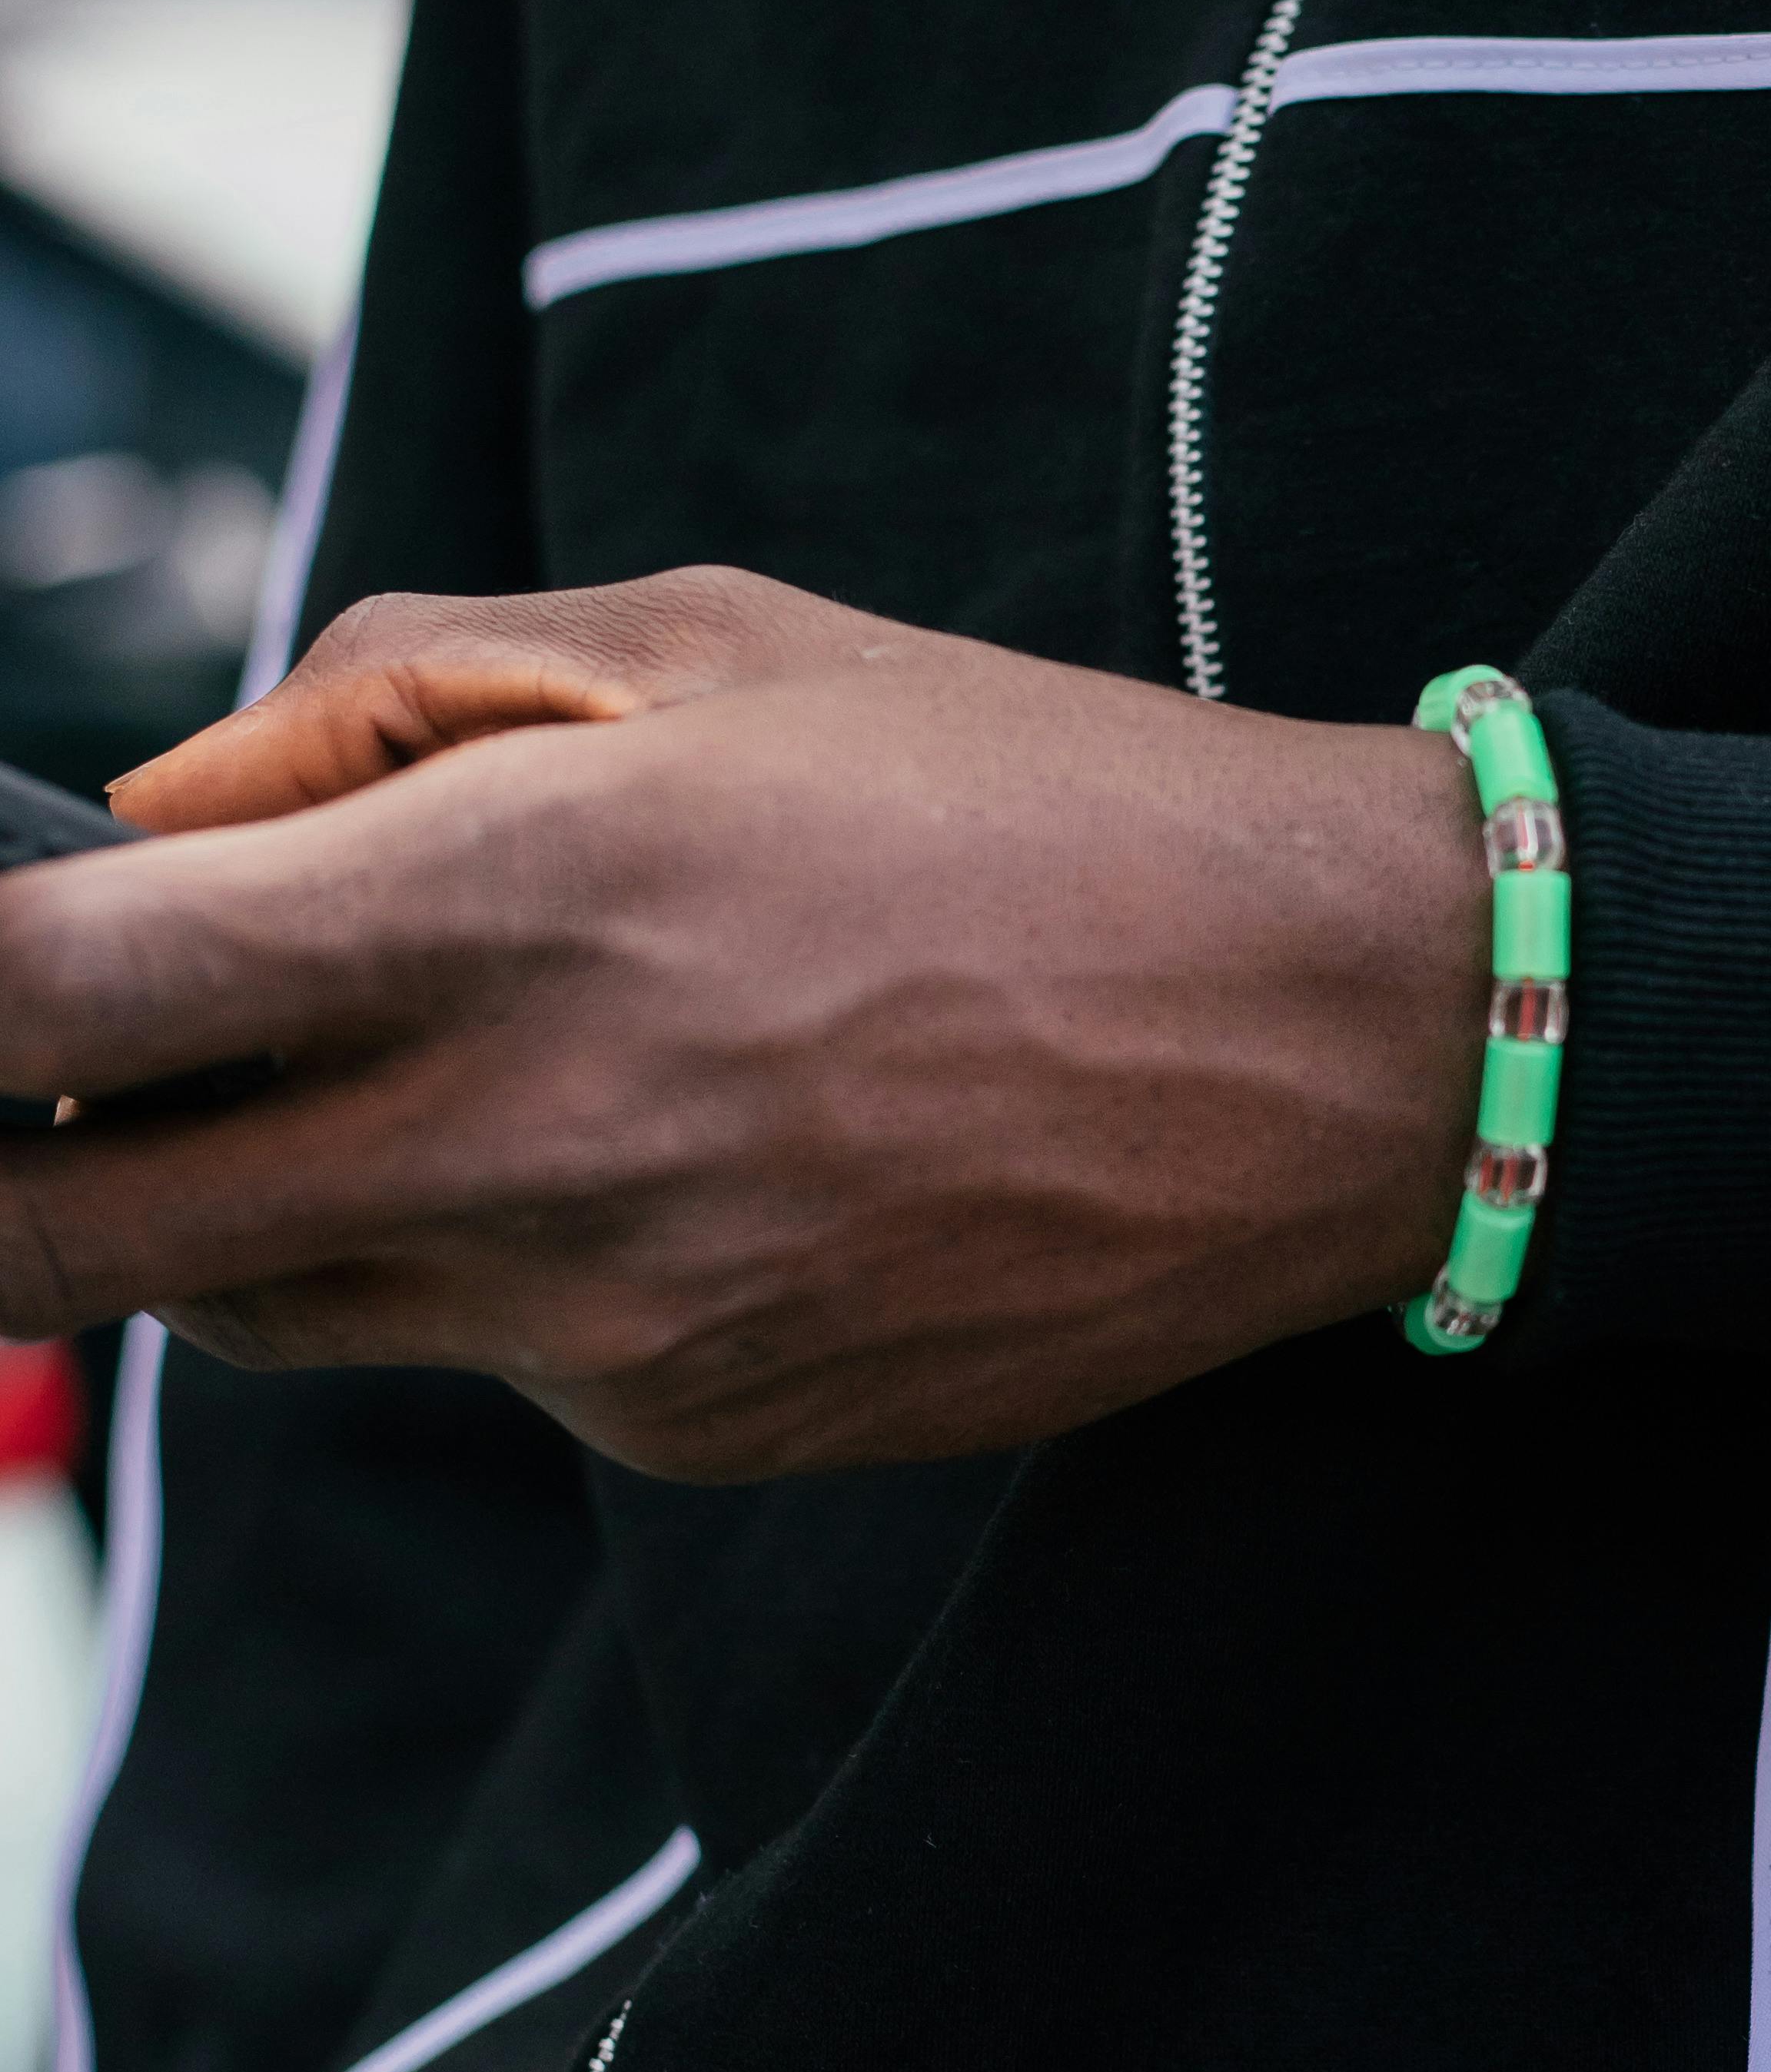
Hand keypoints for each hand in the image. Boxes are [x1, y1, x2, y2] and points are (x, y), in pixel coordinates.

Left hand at [0, 571, 1489, 1475]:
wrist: (1340, 1041)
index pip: (60, 989)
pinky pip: (491, 1364)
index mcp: (514, 888)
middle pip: (77, 1231)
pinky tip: (691, 1162)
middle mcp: (527, 1134)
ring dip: (252, 1208)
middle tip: (41, 1097)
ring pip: (269, 1309)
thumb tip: (157, 820)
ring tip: (449, 1071)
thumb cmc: (1032, 797)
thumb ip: (385, 698)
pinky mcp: (694, 1431)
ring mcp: (607, 1322)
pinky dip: (501, 1271)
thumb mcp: (715, 641)